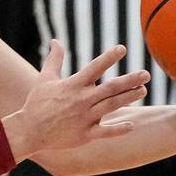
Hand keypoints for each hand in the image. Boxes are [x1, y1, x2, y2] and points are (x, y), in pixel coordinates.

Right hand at [4, 41, 149, 158]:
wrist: (29, 131)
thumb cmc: (37, 103)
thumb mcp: (44, 78)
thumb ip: (54, 59)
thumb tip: (55, 41)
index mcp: (73, 85)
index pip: (94, 68)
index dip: (109, 58)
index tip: (122, 49)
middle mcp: (81, 100)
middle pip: (110, 88)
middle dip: (130, 80)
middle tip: (146, 74)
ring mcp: (85, 118)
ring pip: (112, 106)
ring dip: (129, 98)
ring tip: (143, 90)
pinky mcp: (85, 135)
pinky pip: (106, 132)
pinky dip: (119, 129)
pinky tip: (132, 124)